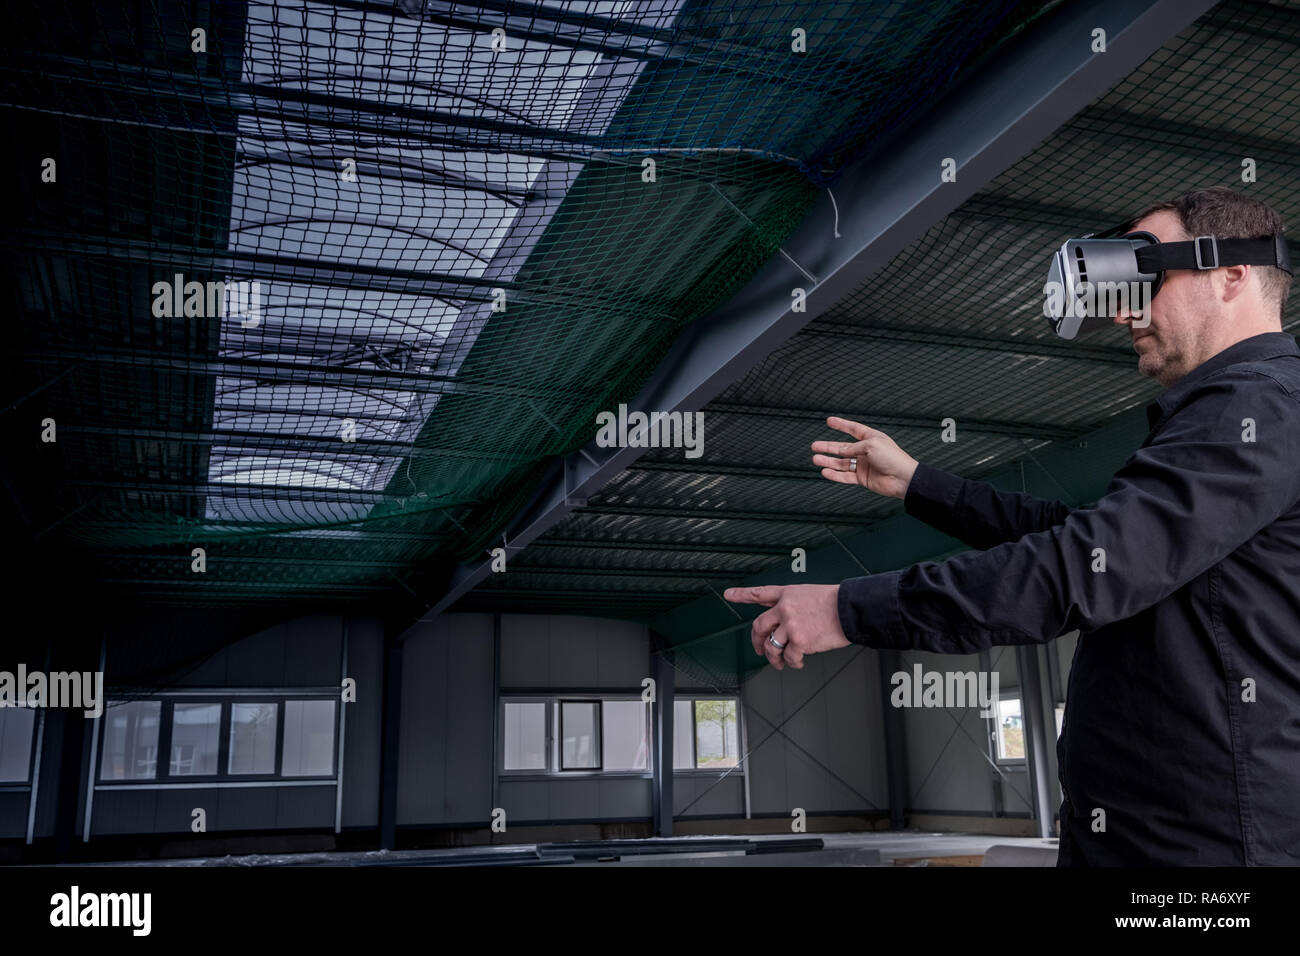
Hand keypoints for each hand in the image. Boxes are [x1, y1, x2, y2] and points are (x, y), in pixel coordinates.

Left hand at [723, 584, 850, 669]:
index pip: (759, 593)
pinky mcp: (800, 640)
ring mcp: (790, 625)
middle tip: (759, 648)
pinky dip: (793, 663)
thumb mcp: (809, 594)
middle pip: (759, 626)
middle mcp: (784, 608)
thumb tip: (785, 623)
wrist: (850, 609)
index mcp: (787, 594)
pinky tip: (797, 662)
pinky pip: (789, 657)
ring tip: (780, 663)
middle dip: (756, 640)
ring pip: (771, 646)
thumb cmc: (835, 602)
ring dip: (774, 658)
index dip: (742, 594)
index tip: (728, 594)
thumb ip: (793, 606)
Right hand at [811, 417, 917, 498]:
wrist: (903, 478)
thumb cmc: (892, 458)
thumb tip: (840, 451)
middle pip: (842, 448)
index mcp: (871, 439)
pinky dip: (835, 475)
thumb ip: (853, 448)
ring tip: (815, 459)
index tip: (829, 421)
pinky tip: (825, 472)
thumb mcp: (871, 445)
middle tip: (814, 446)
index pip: (853, 429)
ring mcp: (863, 465)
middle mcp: (865, 451)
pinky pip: (845, 476)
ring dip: (828, 461)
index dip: (841, 425)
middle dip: (828, 447)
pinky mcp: (862, 478)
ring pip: (841, 463)